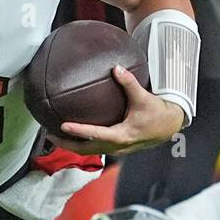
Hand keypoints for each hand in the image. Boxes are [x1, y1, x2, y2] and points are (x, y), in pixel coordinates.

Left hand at [49, 65, 184, 155]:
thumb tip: (116, 68)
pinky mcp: (117, 149)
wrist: (169, 126)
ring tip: (55, 137)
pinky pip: (95, 148)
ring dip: (72, 146)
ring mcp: (116, 150)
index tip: (62, 125)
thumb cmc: (157, 113)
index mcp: (122, 135)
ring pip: (90, 151)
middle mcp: (117, 146)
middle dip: (67, 144)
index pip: (95, 134)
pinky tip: (73, 136)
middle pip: (87, 149)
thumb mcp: (144, 97)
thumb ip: (129, 83)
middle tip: (49, 134)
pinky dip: (82, 144)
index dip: (78, 131)